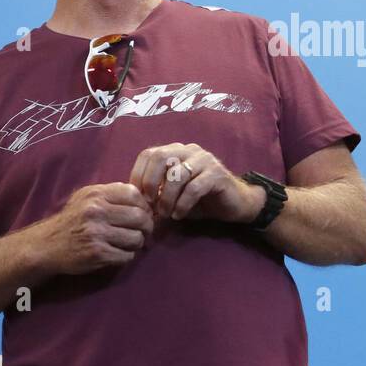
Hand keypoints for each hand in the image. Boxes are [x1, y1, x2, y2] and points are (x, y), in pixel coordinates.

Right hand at [33, 181, 154, 275]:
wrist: (47, 245)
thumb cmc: (71, 221)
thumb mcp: (86, 198)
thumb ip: (111, 194)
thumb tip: (143, 199)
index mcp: (95, 194)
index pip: (134, 194)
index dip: (143, 205)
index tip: (142, 214)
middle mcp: (96, 211)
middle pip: (140, 217)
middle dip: (146, 227)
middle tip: (143, 232)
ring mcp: (97, 233)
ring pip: (136, 238)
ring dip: (137, 243)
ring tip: (129, 244)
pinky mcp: (97, 253)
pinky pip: (127, 255)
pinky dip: (126, 256)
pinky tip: (117, 253)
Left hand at [128, 142, 262, 222]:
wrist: (233, 204)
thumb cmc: (198, 200)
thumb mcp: (171, 194)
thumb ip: (154, 191)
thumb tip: (131, 199)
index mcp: (175, 151)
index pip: (149, 153)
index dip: (138, 174)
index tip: (136, 197)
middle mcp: (189, 150)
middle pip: (160, 157)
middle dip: (149, 182)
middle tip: (149, 203)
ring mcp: (204, 160)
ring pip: (176, 174)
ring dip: (166, 198)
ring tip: (165, 214)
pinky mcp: (217, 175)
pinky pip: (193, 188)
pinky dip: (182, 204)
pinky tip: (178, 215)